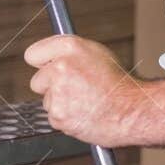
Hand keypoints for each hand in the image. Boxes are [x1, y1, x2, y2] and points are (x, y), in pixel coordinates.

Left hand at [24, 34, 141, 147]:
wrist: (131, 111)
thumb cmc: (119, 84)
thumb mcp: (98, 54)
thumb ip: (69, 53)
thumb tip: (51, 57)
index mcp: (70, 47)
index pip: (33, 54)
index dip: (42, 62)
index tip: (47, 67)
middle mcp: (61, 67)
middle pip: (37, 80)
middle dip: (51, 85)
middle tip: (74, 87)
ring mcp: (58, 92)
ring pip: (47, 100)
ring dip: (61, 102)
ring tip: (85, 101)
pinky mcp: (58, 115)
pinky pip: (55, 117)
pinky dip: (67, 117)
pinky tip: (84, 112)